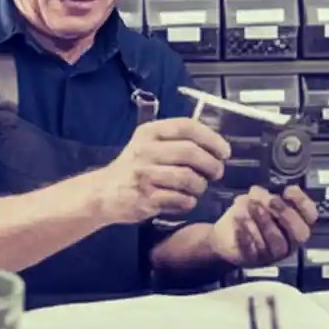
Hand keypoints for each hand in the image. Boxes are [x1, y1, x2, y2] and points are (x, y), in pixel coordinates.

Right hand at [90, 118, 230, 224]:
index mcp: (149, 132)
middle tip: (217, 172)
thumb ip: (177, 140)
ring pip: (188, 178)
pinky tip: (184, 200)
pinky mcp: (145, 198)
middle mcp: (146, 150)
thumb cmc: (134, 167)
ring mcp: (145, 175)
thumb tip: (215, 146)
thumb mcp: (149, 144)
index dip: (211, 138)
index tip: (224, 151)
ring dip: (200, 186)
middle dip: (211, 164)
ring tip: (198, 188)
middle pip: (190, 152)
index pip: (187, 127)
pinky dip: (189, 201)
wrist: (103, 193)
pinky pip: (180, 199)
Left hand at [210, 186, 319, 267]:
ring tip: (251, 205)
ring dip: (265, 222)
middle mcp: (289, 242)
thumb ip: (266, 196)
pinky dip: (246, 234)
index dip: (303, 202)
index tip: (287, 190)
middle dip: (287, 214)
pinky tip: (238, 220)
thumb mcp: (257, 199)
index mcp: (295, 224)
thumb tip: (268, 196)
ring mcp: (273, 255)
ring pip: (277, 242)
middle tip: (271, 200)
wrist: (224, 234)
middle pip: (300, 234)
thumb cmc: (249, 214)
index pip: (311, 216)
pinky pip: (254, 250)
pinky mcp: (254, 260)